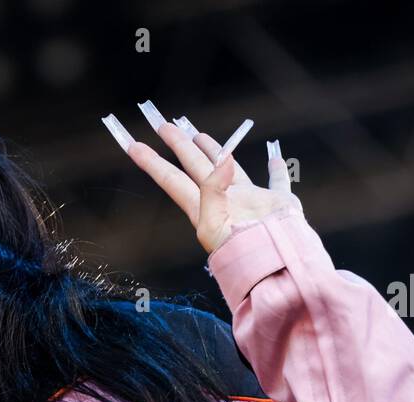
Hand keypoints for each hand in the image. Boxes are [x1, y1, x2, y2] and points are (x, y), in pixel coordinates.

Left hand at [103, 106, 302, 255]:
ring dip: (215, 152)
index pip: (172, 180)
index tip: (135, 146)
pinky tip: (274, 158)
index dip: (153, 163)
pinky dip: (278, 170)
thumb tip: (225, 159)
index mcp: (203, 209)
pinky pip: (277, 182)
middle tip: (165, 126)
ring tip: (199, 135)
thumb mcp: (213, 223)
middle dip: (180, 147)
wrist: (275, 264)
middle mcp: (223, 202)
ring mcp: (248, 201)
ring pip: (229, 169)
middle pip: (195, 168)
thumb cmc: (240, 250)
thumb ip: (213, 189)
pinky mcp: (276, 203)